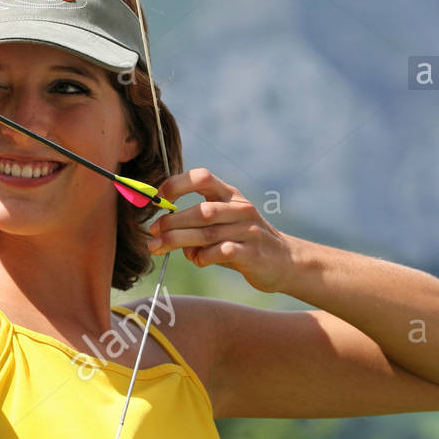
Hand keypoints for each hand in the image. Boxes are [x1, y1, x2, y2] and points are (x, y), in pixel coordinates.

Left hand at [147, 168, 294, 293]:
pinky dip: (202, 256)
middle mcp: (240, 208)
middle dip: (171, 222)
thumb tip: (164, 234)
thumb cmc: (243, 240)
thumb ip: (194, 226)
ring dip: (177, 241)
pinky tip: (197, 260)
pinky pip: (220, 252)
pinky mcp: (253, 253)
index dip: (176, 184)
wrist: (285, 261)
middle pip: (200, 210)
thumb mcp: (221, 226)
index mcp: (230, 195)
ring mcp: (249, 230)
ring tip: (158, 247)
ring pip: (207, 233)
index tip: (158, 199)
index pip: (202, 177)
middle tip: (152, 233)